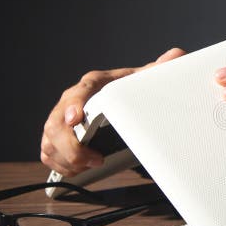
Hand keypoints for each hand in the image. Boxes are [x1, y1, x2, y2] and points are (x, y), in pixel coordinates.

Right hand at [40, 47, 185, 175]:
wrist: (121, 98)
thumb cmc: (129, 89)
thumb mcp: (145, 79)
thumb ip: (159, 70)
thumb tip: (177, 55)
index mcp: (94, 84)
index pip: (80, 91)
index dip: (75, 105)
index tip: (77, 119)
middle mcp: (72, 101)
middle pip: (56, 123)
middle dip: (72, 146)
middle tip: (96, 159)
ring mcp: (61, 120)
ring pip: (49, 142)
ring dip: (68, 159)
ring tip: (92, 165)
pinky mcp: (57, 139)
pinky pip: (49, 154)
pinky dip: (62, 166)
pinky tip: (81, 170)